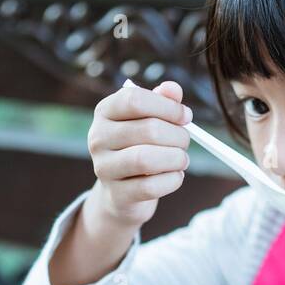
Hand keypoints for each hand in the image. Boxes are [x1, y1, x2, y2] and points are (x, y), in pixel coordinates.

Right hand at [85, 77, 192, 231]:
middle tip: (185, 141)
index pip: (135, 99)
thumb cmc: (139, 147)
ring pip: (146, 160)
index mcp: (105, 111)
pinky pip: (150, 187)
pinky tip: (176, 176)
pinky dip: (172, 180)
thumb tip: (173, 89)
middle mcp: (98, 137)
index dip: (167, 107)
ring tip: (182, 159)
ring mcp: (104, 168)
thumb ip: (162, 101)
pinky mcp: (116, 194)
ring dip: (176, 158)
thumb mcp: (148, 120)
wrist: (121, 192)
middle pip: (148, 130)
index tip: (186, 116)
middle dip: (177, 136)